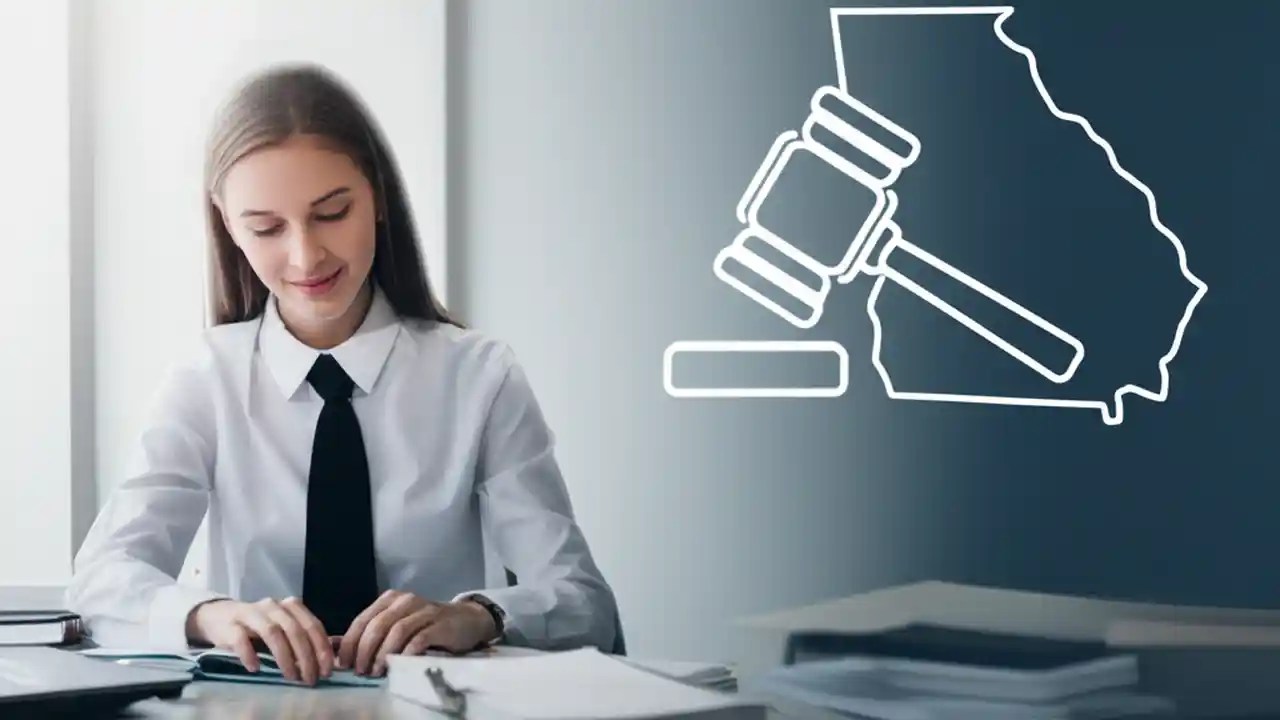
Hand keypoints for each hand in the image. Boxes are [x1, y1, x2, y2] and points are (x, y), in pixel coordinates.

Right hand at [185, 597, 333, 685]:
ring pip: (272, 633)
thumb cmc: (259, 626)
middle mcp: (273, 606)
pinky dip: (250, 654)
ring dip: (285, 657)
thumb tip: (325, 662)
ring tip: (291, 676)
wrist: (220, 617)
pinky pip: (241, 639)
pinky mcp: (231, 625)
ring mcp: (251, 614)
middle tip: (310, 678)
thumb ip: (302, 639)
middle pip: (295, 630)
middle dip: (307, 657)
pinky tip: (256, 668)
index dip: (322, 649)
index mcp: (290, 606)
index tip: (327, 670)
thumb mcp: (283, 627)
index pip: (312, 625)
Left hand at [336, 590, 497, 676]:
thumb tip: (332, 647)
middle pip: (377, 625)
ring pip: (397, 631)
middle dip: (364, 651)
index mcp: (390, 599)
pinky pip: (419, 639)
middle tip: (360, 671)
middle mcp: (406, 601)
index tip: (343, 664)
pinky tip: (399, 665)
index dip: (349, 643)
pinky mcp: (440, 624)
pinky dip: (405, 653)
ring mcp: (424, 610)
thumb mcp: (395, 625)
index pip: (363, 620)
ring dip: (383, 654)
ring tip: (376, 672)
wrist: (465, 620)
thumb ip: (369, 633)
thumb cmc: (425, 626)